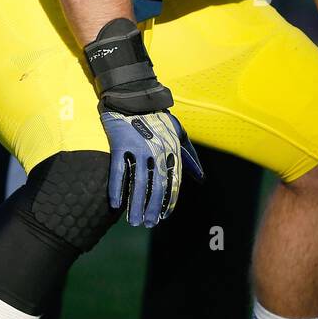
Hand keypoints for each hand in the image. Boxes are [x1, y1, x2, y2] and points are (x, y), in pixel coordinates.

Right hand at [99, 107, 202, 226]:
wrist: (134, 94)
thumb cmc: (158, 115)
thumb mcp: (179, 132)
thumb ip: (190, 155)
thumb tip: (201, 177)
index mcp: (172, 149)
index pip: (173, 181)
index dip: (169, 200)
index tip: (164, 215)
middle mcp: (157, 150)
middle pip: (156, 185)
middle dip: (153, 207)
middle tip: (148, 223)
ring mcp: (138, 147)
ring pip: (138, 182)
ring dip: (136, 204)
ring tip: (133, 220)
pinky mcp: (120, 144)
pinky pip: (118, 171)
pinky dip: (117, 188)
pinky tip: (115, 204)